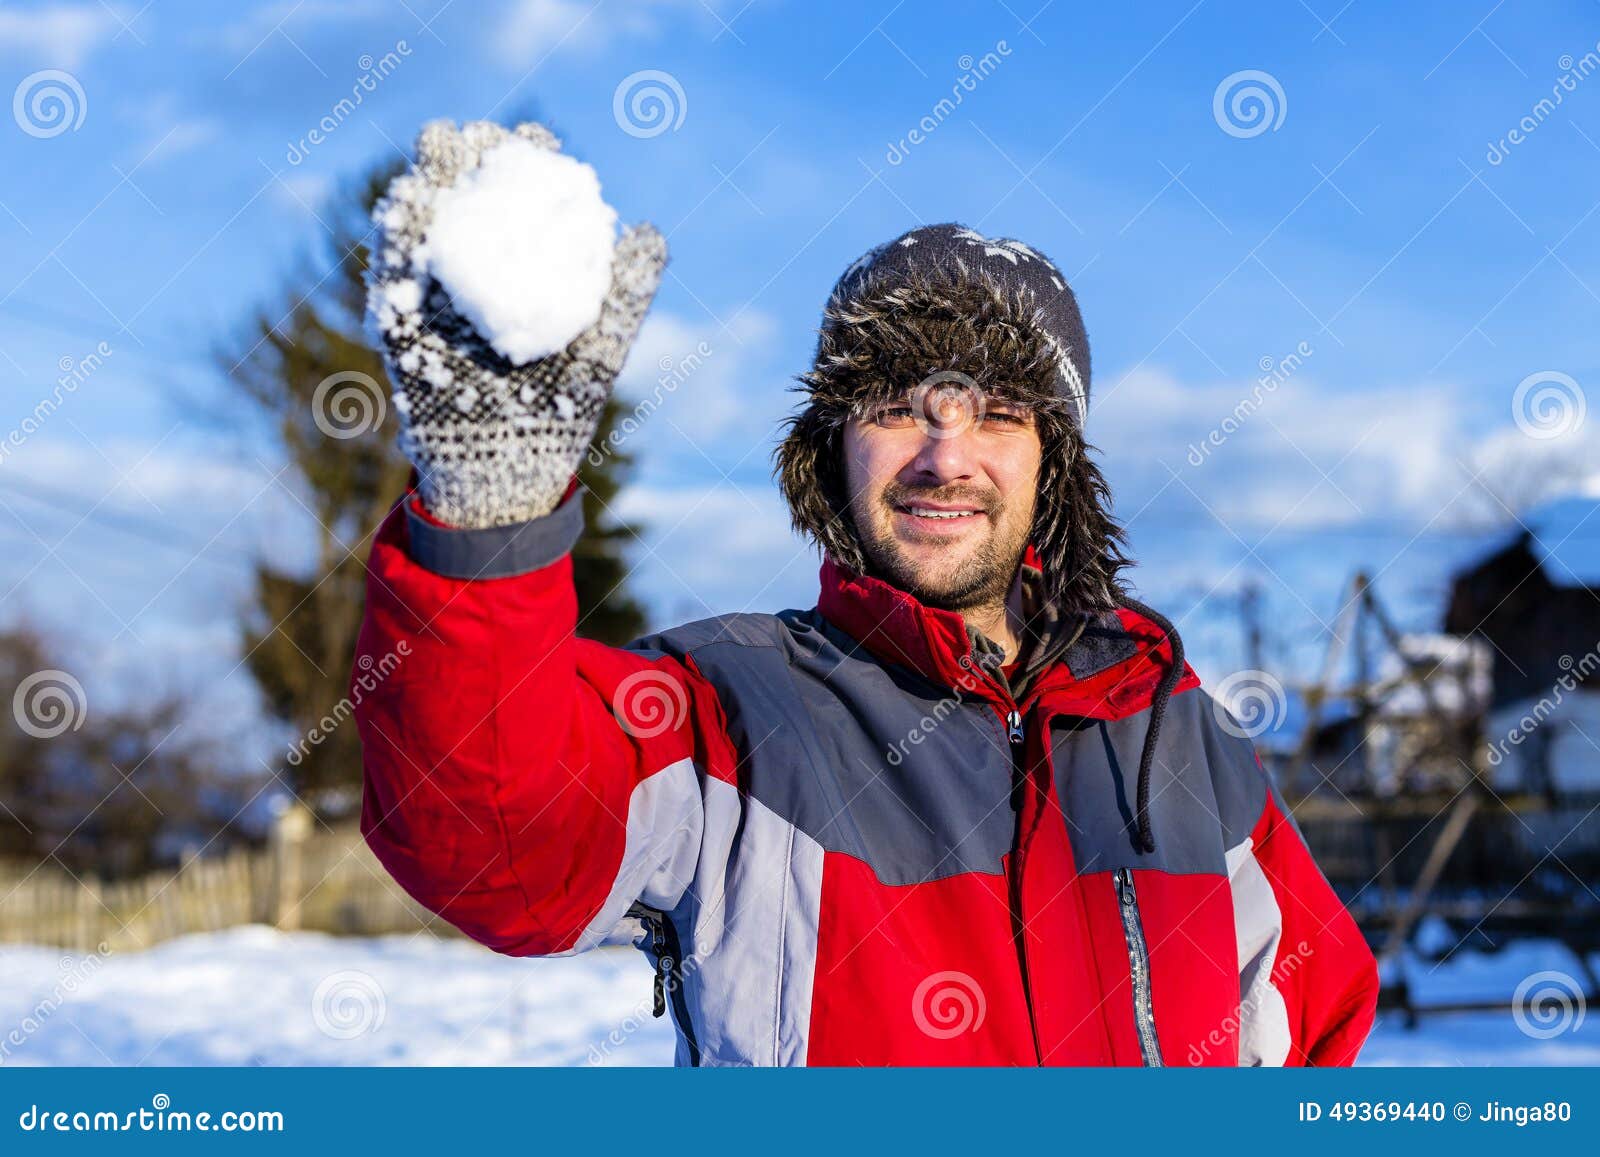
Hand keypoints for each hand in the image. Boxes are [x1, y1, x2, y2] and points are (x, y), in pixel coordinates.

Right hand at [365, 119, 666, 527]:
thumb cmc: (559, 410)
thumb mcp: (600, 349)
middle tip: (479, 134)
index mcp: (524, 263)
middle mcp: (476, 267)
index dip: (528, 159)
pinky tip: (404, 203)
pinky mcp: (400, 321)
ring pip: (424, 218)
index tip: (538, 139)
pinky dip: (394, 234)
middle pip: (468, 193)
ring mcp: (434, 292)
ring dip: (428, 177)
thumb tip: (652, 232)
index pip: (524, 195)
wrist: (507, 473)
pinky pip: (391, 270)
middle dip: (469, 153)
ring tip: (440, 147)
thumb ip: (625, 294)